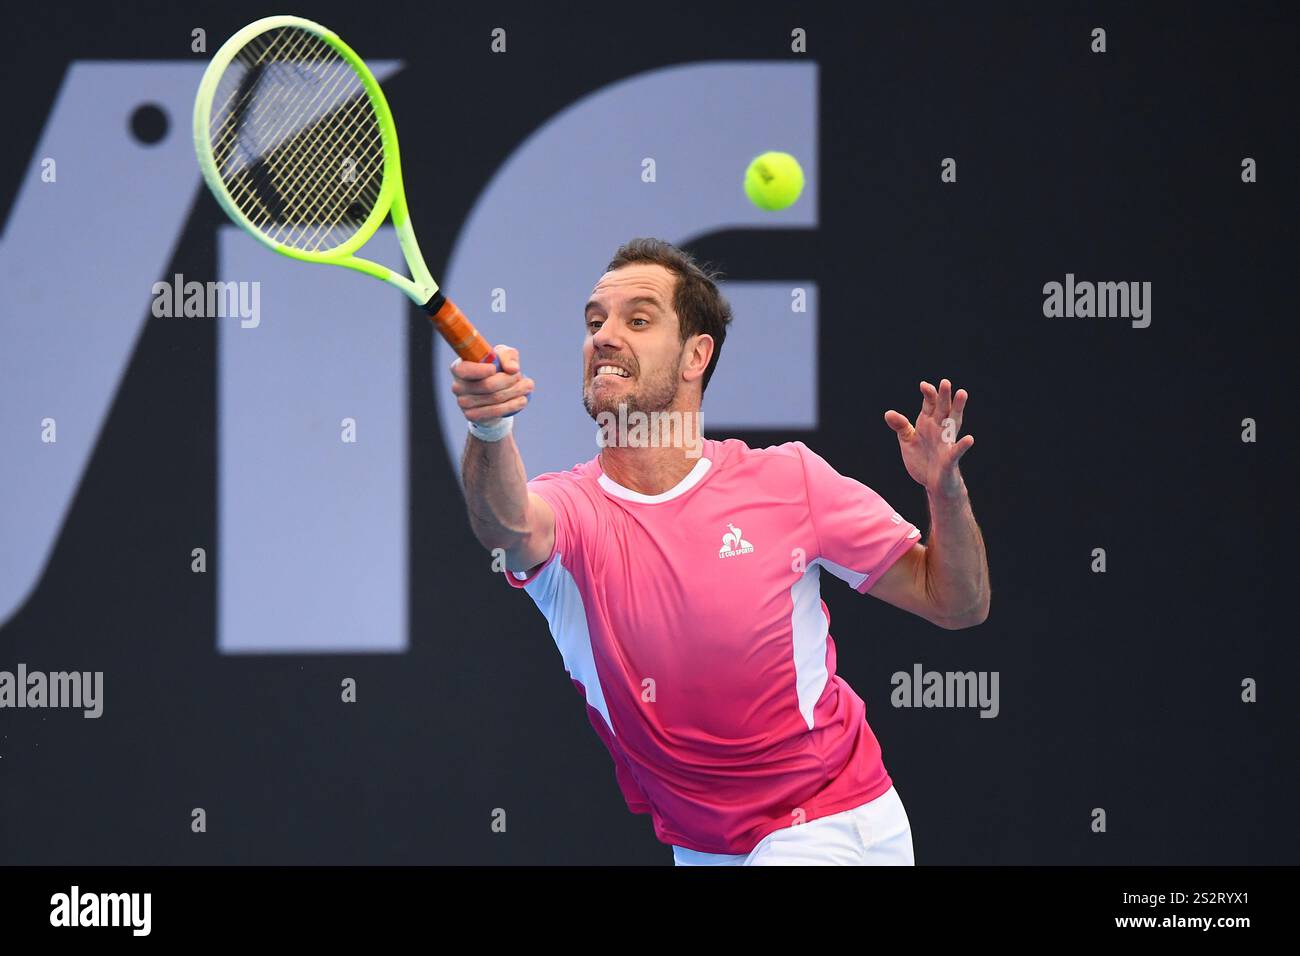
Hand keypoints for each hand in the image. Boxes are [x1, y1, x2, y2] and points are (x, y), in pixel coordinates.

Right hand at [450, 345, 534, 421]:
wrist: (493, 397)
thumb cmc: (496, 370)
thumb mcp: (502, 357)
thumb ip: (508, 356)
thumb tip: (512, 369)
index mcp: (459, 368)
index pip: (465, 370)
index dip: (480, 370)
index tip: (495, 368)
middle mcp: (457, 386)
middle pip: (487, 385)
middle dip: (509, 380)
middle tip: (521, 377)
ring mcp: (463, 403)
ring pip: (495, 398)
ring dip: (515, 392)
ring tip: (528, 387)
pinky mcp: (472, 416)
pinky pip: (495, 411)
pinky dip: (512, 405)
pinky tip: (523, 400)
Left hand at [884, 378, 972, 496]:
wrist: (933, 483)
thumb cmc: (922, 459)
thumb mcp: (908, 441)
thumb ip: (901, 426)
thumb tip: (888, 413)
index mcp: (928, 423)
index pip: (930, 404)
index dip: (928, 394)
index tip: (923, 385)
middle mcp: (939, 429)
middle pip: (943, 409)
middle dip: (944, 396)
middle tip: (945, 382)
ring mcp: (946, 443)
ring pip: (954, 423)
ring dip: (958, 409)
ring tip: (962, 393)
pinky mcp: (950, 459)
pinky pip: (957, 451)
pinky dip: (962, 445)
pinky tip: (969, 439)